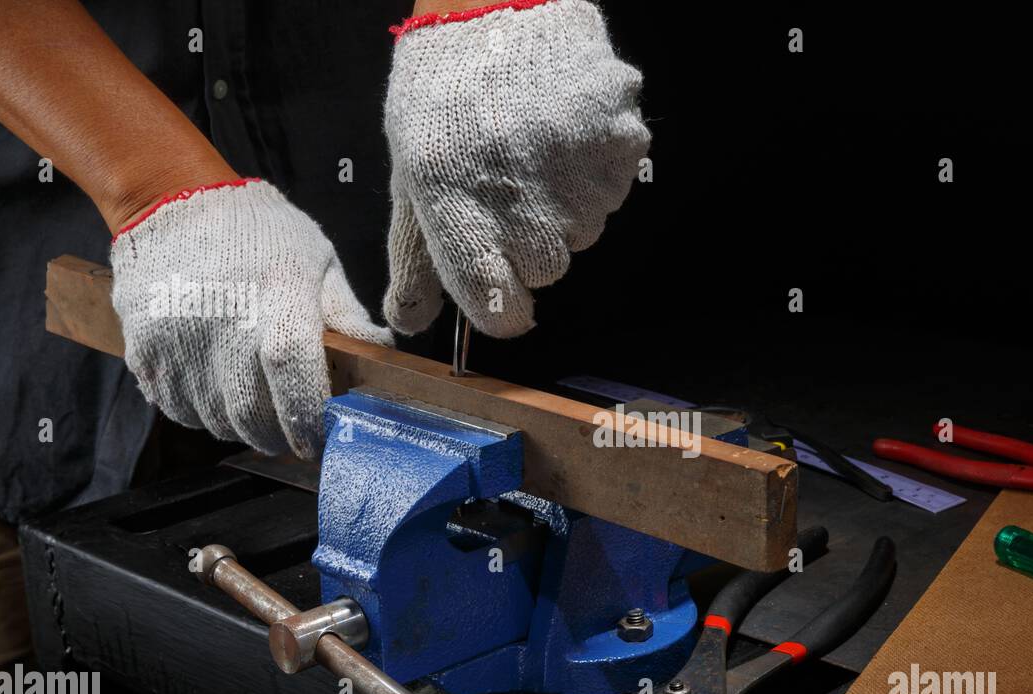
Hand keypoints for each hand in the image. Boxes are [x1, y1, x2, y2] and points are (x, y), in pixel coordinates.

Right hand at [110, 179, 393, 458]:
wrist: (174, 201)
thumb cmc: (259, 233)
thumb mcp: (316, 261)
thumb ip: (346, 314)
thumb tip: (382, 352)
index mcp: (276, 299)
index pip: (292, 375)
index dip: (306, 418)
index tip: (317, 441)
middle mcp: (222, 323)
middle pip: (251, 411)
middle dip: (277, 436)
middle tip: (291, 438)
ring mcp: (177, 340)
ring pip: (213, 418)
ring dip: (239, 429)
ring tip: (256, 417)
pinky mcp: (144, 349)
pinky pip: (176, 407)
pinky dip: (201, 415)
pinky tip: (218, 400)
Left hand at [382, 0, 650, 337]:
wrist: (495, 5)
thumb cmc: (444, 92)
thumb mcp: (411, 173)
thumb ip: (416, 257)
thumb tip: (411, 322)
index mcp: (462, 214)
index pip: (500, 311)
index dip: (501, 309)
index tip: (500, 295)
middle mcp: (526, 205)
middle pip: (547, 270)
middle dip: (529, 241)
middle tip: (508, 187)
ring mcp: (580, 177)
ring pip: (584, 231)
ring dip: (564, 206)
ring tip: (535, 151)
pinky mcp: (621, 145)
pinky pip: (614, 189)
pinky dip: (594, 171)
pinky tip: (564, 134)